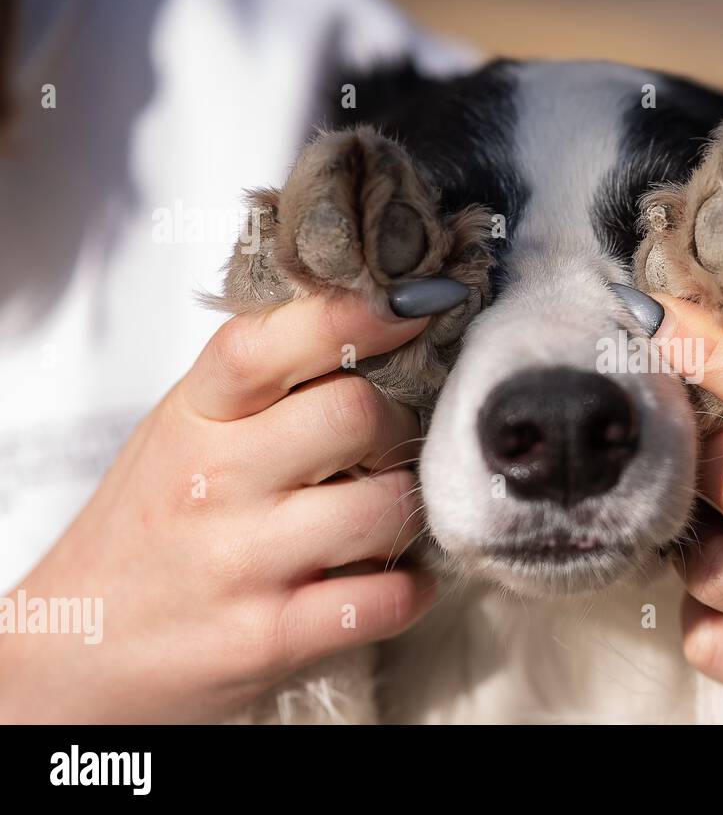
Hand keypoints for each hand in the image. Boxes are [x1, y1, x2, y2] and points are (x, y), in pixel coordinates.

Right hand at [0, 292, 442, 722]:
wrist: (80, 650)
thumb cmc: (152, 527)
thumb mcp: (182, 431)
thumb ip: (262, 382)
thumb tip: (372, 317)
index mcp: (192, 418)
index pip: (264, 344)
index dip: (351, 314)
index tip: (410, 305)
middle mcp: (213, 484)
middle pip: (354, 414)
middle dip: (395, 428)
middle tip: (381, 450)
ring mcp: (241, 563)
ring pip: (386, 506)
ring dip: (405, 511)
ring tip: (378, 519)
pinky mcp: (271, 638)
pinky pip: (387, 597)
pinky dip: (408, 588)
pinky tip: (384, 579)